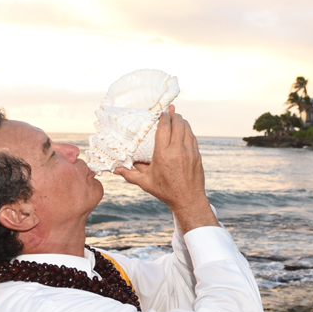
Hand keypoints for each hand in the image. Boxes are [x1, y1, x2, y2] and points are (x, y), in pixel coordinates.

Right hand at [115, 107, 217, 232]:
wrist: (188, 200)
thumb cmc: (165, 191)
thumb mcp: (145, 183)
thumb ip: (129, 174)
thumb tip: (115, 169)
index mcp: (162, 155)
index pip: (164, 128)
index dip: (163, 117)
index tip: (161, 112)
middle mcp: (177, 151)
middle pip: (177, 124)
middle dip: (174, 115)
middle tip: (170, 111)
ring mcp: (189, 152)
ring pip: (187, 129)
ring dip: (182, 121)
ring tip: (177, 118)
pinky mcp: (197, 155)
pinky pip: (193, 138)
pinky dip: (188, 131)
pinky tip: (184, 130)